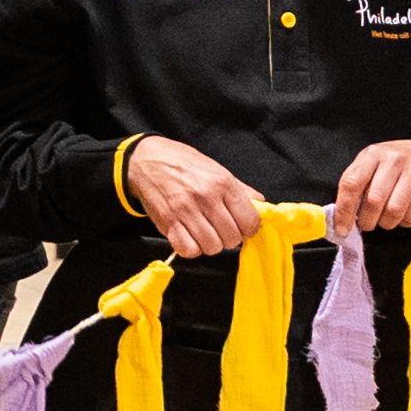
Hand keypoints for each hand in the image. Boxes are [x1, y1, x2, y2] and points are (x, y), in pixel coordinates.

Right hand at [123, 135, 266, 258]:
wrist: (148, 160)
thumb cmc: (185, 164)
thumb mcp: (217, 170)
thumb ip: (241, 190)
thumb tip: (262, 207)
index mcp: (223, 183)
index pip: (250, 222)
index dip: (249, 229)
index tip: (241, 227)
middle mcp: (206, 197)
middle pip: (232, 238)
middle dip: (229, 238)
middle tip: (220, 229)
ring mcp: (186, 211)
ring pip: (212, 247)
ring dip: (211, 245)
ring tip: (205, 233)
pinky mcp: (168, 223)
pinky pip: (188, 250)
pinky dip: (191, 249)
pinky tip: (190, 237)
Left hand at [330, 138, 410, 239]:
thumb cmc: (391, 164)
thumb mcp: (369, 164)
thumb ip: (355, 185)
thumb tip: (341, 217)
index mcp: (372, 155)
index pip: (351, 183)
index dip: (344, 210)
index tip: (342, 229)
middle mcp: (394, 160)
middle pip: (374, 201)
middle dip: (367, 221)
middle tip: (367, 224)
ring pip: (394, 212)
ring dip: (386, 223)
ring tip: (385, 218)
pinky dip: (404, 222)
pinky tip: (403, 213)